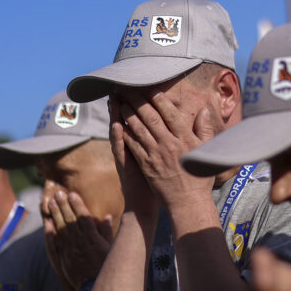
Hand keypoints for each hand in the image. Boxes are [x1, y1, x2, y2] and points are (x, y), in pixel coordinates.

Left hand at [41, 181, 113, 290]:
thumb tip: (107, 217)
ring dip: (55, 215)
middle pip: (70, 220)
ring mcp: (69, 251)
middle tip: (58, 193)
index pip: (83, 217)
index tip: (72, 193)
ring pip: (61, 229)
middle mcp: (79, 243)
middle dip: (64, 205)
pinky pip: (55, 243)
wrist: (96, 289)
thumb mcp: (112, 249)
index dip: (77, 205)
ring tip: (51, 202)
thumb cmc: (108, 268)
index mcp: (93, 239)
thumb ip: (107, 232)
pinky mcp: (63, 260)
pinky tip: (47, 223)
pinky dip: (50, 233)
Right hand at [109, 95, 159, 218]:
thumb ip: (167, 141)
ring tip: (113, 99)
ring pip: (121, 131)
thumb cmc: (159, 182)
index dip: (137, 104)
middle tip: (119, 86)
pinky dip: (119, 138)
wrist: (147, 204)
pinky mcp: (126, 165)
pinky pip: (121, 149)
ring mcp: (128, 155)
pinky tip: (117, 126)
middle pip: (127, 120)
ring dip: (116, 115)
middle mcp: (133, 146)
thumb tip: (177, 124)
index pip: (140, 119)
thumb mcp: (161, 158)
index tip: (137, 88)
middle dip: (124, 103)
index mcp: (145, 143)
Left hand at [118, 90, 214, 212]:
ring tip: (121, 102)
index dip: (160, 100)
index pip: (170, 114)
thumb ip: (206, 130)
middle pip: (151, 117)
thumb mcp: (208, 151)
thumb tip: (204, 111)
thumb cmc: (200, 177)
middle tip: (129, 90)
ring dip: (129, 114)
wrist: (188, 202)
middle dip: (139, 102)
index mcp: (185, 139)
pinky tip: (119, 125)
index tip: (151, 89)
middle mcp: (169, 144)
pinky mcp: (146, 165)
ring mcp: (156, 154)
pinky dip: (126, 134)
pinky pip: (133, 146)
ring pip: (139, 129)